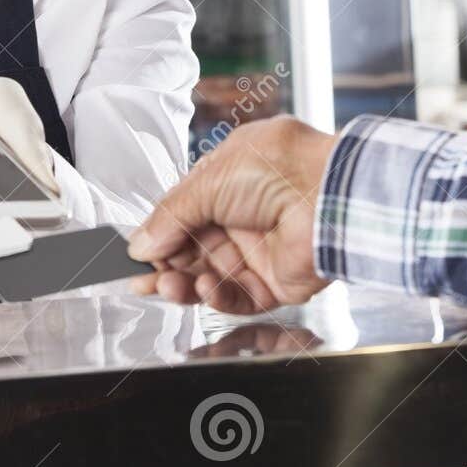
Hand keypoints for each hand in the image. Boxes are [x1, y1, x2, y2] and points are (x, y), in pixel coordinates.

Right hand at [127, 116, 335, 313]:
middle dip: (166, 266)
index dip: (159, 236)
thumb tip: (140, 242)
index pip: (183, 216)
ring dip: (186, 283)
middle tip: (143, 278)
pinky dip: (218, 296)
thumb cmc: (282, 169)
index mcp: (229, 182)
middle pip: (193, 251)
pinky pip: (238, 297)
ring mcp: (261, 250)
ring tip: (169, 285)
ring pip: (210, 277)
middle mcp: (244, 216)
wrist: (330, 196)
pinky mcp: (277, 282)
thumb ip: (171, 216)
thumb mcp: (209, 181)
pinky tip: (206, 288)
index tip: (136, 254)